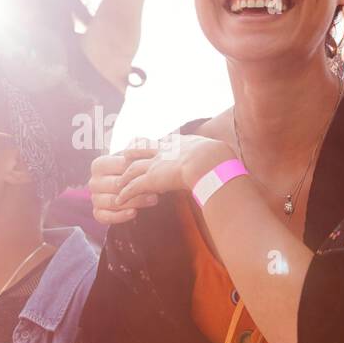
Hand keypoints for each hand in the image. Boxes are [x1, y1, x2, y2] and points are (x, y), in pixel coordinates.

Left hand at [88, 135, 231, 224]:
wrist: (209, 162)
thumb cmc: (219, 157)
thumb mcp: (216, 150)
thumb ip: (214, 153)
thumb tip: (226, 157)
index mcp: (179, 143)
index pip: (161, 142)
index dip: (152, 145)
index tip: (146, 146)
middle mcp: (163, 151)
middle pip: (140, 149)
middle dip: (131, 153)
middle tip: (124, 157)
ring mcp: (155, 164)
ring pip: (132, 169)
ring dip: (124, 178)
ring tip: (117, 185)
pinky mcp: (152, 179)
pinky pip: (133, 187)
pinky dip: (125, 194)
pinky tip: (119, 201)